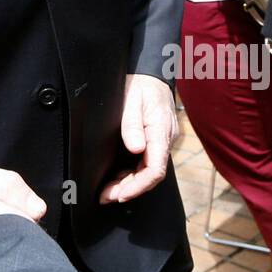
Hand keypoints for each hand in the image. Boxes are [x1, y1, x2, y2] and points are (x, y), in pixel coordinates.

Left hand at [100, 74, 176, 204]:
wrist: (150, 74)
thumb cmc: (140, 85)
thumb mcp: (131, 99)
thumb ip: (131, 124)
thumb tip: (135, 149)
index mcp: (160, 132)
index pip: (155, 170)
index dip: (138, 186)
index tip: (120, 194)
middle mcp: (165, 141)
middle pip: (150, 175)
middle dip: (129, 189)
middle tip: (105, 196)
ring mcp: (161, 142)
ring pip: (148, 171)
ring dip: (129, 184)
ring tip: (108, 192)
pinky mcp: (155, 141)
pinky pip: (146, 163)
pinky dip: (132, 174)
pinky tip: (118, 179)